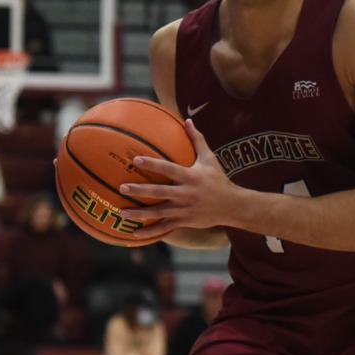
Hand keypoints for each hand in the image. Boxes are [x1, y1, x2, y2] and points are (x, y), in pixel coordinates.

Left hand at [119, 121, 241, 233]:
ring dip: (140, 214)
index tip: (136, 160)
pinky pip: (165, 228)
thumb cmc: (218, 179)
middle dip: (140, 190)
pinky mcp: (185, 221)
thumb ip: (197, 139)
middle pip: (159, 192)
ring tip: (122, 213)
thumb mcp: (209, 158)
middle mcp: (186, 194)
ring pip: (159, 213)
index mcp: (191, 177)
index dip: (153, 164)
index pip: (169, 169)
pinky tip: (135, 234)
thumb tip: (188, 120)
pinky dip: (151, 232)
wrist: (232, 206)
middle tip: (123, 188)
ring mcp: (185, 209)